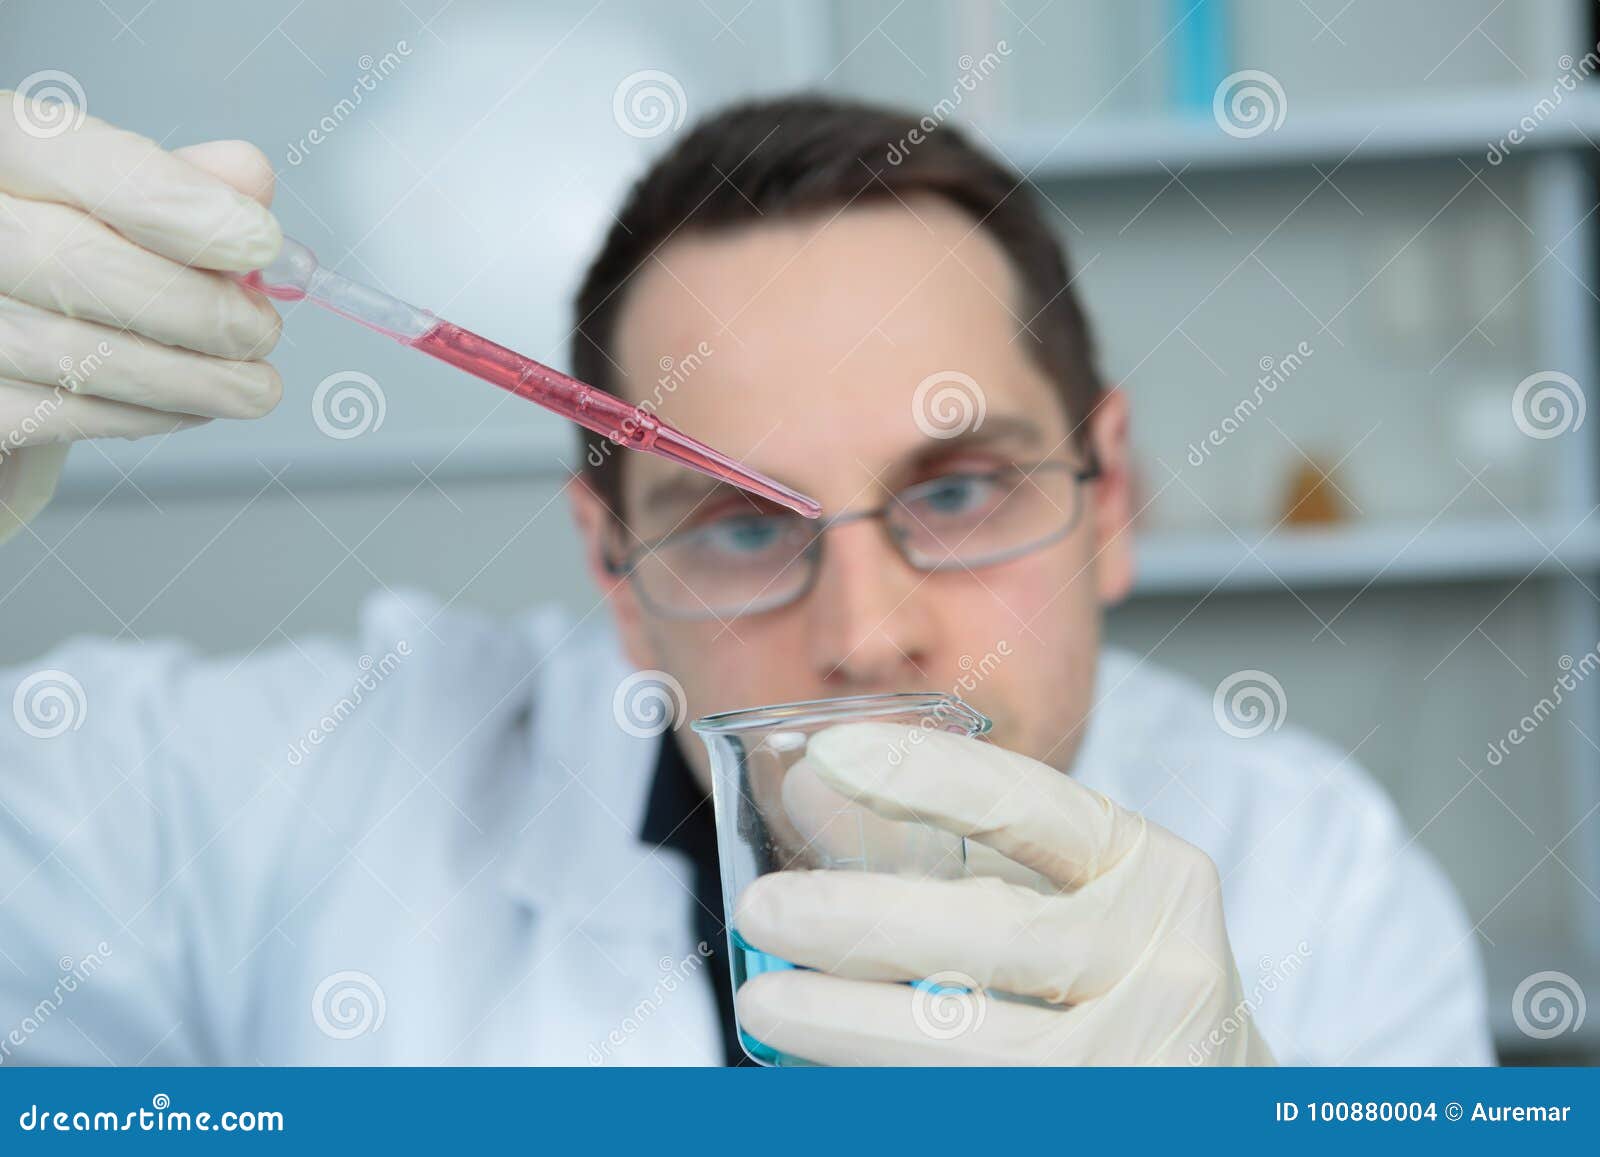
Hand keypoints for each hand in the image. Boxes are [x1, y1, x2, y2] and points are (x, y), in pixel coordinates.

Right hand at [0, 98, 284, 539]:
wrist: (9, 315)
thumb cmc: (58, 243)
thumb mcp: (103, 189)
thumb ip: (171, 177)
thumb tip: (249, 178)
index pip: (76, 156)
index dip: (176, 204)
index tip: (260, 241)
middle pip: (78, 265)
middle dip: (199, 310)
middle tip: (262, 330)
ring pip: (79, 355)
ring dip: (192, 379)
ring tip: (253, 384)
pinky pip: (64, 414)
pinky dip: (150, 415)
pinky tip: (194, 404)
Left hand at [732, 722, 1274, 1065]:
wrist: (1214, 1097)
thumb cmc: (1115, 981)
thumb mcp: (1059, 897)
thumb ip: (947, 847)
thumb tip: (808, 790)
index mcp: (1154, 872)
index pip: (1031, 804)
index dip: (925, 774)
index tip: (828, 757)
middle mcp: (1165, 965)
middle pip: (993, 931)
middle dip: (860, 917)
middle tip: (765, 906)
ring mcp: (1137, 1063)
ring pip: (971, 1039)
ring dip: (849, 1020)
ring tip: (765, 1001)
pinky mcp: (1095, 1126)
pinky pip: (968, 1099)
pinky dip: (881, 1082)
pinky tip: (816, 1070)